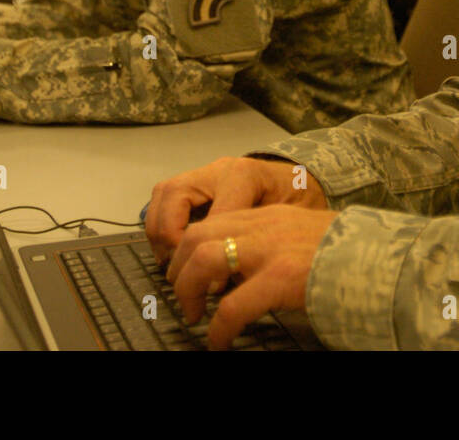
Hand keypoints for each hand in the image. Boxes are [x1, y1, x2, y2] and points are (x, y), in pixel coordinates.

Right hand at [145, 156, 327, 264]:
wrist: (299, 179)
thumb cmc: (298, 199)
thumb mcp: (293, 220)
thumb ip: (262, 246)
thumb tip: (232, 281)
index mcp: (244, 177)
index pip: (214, 218)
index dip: (211, 257)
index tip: (216, 288)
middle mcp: (219, 170)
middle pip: (174, 198)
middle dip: (172, 239)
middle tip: (183, 272)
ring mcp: (204, 173)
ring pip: (163, 195)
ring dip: (160, 232)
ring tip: (174, 264)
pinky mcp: (196, 183)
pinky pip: (163, 199)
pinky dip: (161, 226)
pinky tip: (173, 252)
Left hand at [167, 205, 336, 349]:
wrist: (387, 258)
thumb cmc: (353, 255)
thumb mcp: (306, 236)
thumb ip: (276, 243)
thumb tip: (247, 272)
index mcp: (270, 215)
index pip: (213, 221)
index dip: (189, 248)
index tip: (186, 273)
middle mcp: (265, 226)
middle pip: (197, 235)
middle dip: (179, 269)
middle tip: (184, 298)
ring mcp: (272, 249)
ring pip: (203, 259)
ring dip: (189, 290)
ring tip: (194, 317)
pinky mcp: (282, 277)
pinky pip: (233, 306)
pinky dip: (218, 328)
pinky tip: (219, 342)